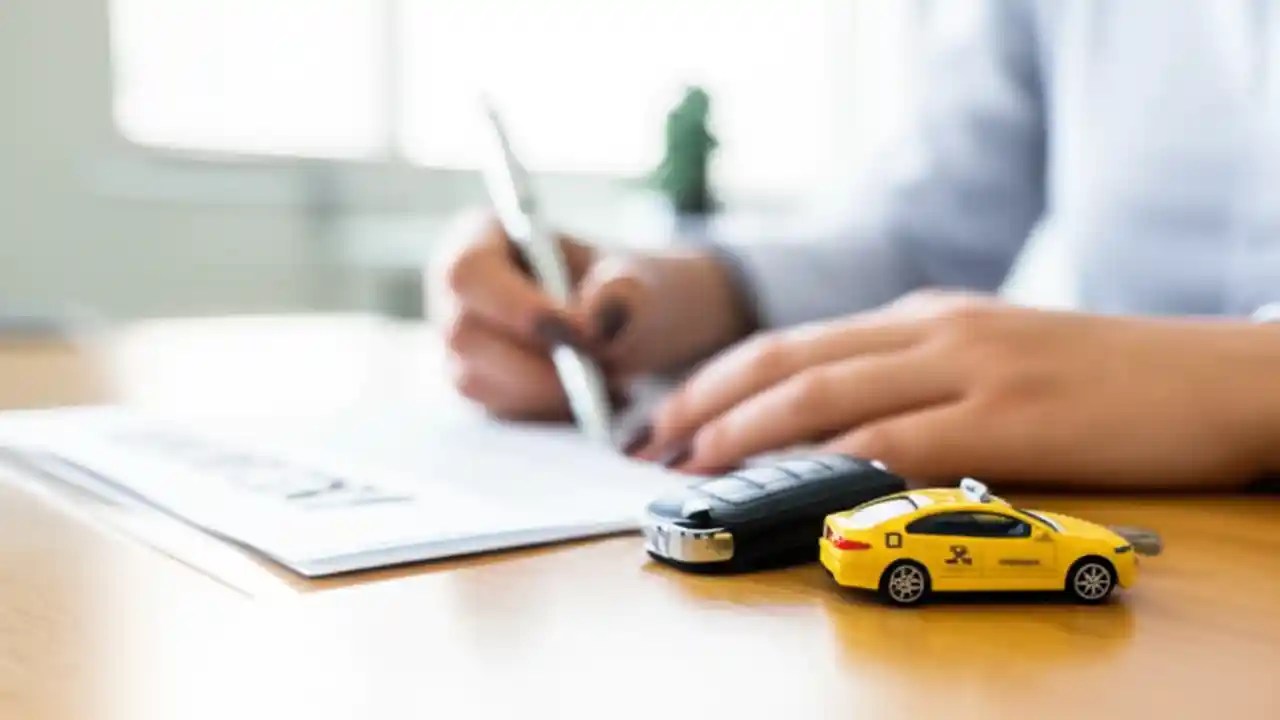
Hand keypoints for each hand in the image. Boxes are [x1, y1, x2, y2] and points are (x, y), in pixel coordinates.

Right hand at [430, 211, 751, 419]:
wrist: (632, 327)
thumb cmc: (624, 289)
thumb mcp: (636, 279)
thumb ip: (624, 291)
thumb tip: (597, 319)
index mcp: (479, 238)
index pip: (469, 273)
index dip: (517, 307)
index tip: (579, 334)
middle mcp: (455, 292)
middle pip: (464, 335)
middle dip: (536, 363)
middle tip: (605, 373)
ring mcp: (457, 344)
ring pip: (476, 382)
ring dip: (547, 392)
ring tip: (613, 384)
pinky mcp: (475, 387)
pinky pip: (497, 412)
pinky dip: (549, 413)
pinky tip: (597, 400)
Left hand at [632, 291, 1279, 488]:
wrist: (1216, 376)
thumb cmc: (1105, 378)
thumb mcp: (996, 355)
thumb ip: (921, 374)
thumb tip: (840, 422)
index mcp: (926, 315)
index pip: (796, 341)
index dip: (722, 380)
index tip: (672, 417)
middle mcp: (934, 330)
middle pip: (789, 358)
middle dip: (707, 402)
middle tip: (654, 445)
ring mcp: (969, 368)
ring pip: (826, 392)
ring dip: (746, 431)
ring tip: (695, 466)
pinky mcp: (1006, 418)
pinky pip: (898, 439)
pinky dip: (834, 460)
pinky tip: (792, 485)